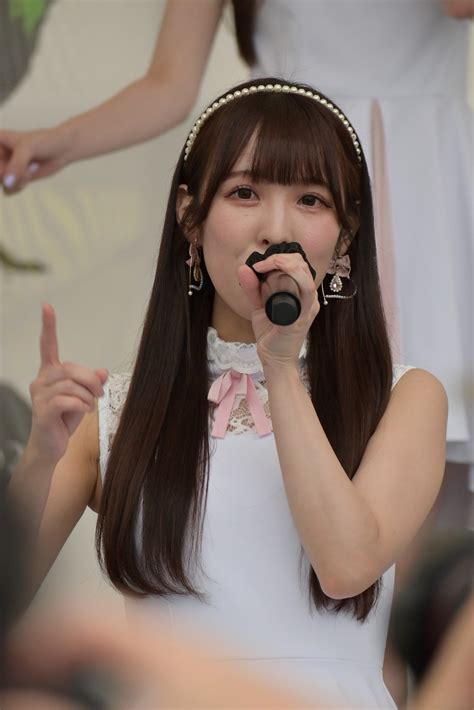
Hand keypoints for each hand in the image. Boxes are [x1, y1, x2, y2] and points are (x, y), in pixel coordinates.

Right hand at [0, 126, 70, 194]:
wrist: (63, 149)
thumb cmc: (44, 142)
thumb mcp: (28, 149)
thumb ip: (16, 165)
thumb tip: (6, 182)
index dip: (0, 168)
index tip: (5, 169)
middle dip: (7, 174)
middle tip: (23, 166)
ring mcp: (6, 168)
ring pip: (2, 183)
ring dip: (17, 180)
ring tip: (31, 168)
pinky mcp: (15, 178)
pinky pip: (9, 190)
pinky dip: (19, 186)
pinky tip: (32, 173)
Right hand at [27, 304, 107, 464]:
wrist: (51, 446)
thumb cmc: (65, 419)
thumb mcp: (83, 398)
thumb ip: (92, 383)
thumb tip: (103, 371)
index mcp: (50, 373)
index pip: (47, 345)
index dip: (48, 326)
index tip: (47, 306)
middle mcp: (41, 380)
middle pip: (71, 368)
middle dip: (91, 381)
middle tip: (99, 394)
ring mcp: (39, 395)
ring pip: (71, 385)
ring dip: (87, 396)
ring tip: (89, 406)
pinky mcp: (42, 411)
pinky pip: (67, 400)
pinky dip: (81, 405)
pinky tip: (83, 411)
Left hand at [237, 252, 319, 368]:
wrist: (274, 360)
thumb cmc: (270, 334)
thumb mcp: (259, 306)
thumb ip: (253, 288)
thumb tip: (244, 268)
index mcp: (301, 293)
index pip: (297, 264)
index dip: (280, 257)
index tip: (259, 264)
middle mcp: (308, 298)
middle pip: (302, 264)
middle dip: (279, 258)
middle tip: (260, 265)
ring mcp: (308, 306)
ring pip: (304, 273)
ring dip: (283, 264)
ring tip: (263, 267)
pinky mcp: (303, 315)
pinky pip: (305, 290)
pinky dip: (290, 277)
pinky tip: (269, 278)